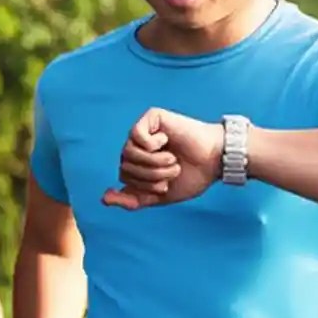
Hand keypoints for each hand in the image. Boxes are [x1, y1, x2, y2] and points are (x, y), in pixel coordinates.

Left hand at [101, 107, 222, 209]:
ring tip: (172, 160)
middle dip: (151, 175)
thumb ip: (132, 200)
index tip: (166, 186)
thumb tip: (104, 199)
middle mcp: (137, 147)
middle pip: (125, 166)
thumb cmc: (191, 177)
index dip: (145, 186)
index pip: (124, 177)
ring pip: (129, 152)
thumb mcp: (158, 196)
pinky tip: (166, 142)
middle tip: (173, 171)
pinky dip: (152, 145)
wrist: (213, 162)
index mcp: (138, 164)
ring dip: (154, 162)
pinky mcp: (151, 118)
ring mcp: (143, 131)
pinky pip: (136, 134)